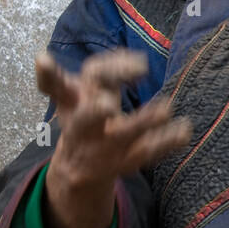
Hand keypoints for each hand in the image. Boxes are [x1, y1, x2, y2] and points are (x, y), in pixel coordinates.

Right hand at [34, 49, 191, 227]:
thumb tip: (138, 60)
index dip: (49, 74)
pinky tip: (185, 131)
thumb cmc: (85, 115)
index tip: (43, 58)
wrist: (77, 169)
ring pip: (121, 137)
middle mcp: (82, 127)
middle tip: (107, 105)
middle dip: (93, 112)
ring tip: (166, 108)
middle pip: (85, 120)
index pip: (59, 86)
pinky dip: (167, 142)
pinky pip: (147, 152)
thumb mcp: (82, 91)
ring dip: (142, 122)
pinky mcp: (122, 162)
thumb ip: (104, 72)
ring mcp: (102, 147)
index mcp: (70, 102)